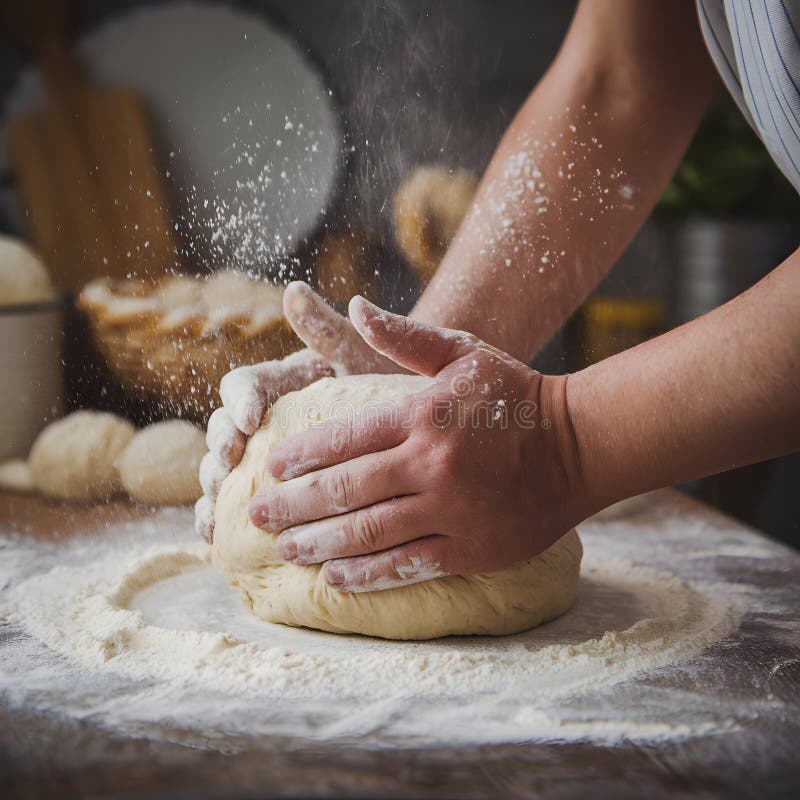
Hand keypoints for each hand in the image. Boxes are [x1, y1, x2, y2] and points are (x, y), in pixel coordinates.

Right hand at [195, 282, 400, 542]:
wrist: (405, 423)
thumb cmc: (383, 383)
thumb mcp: (362, 357)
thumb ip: (328, 330)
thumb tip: (294, 291)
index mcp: (279, 383)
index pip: (244, 385)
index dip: (239, 401)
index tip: (250, 419)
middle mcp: (264, 418)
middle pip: (223, 429)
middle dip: (219, 447)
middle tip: (229, 464)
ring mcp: (263, 455)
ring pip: (222, 469)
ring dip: (213, 487)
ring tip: (215, 509)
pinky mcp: (270, 489)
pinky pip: (234, 505)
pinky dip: (219, 520)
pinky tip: (215, 539)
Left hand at [247, 296, 586, 590]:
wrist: (580, 444)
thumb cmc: (515, 395)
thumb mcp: (462, 352)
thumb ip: (404, 337)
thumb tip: (354, 305)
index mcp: (422, 416)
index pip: (344, 438)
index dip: (301, 455)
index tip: (270, 468)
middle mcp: (430, 464)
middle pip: (346, 490)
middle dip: (293, 505)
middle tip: (257, 516)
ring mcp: (451, 510)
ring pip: (369, 533)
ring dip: (320, 544)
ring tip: (285, 550)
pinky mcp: (471, 547)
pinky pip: (409, 565)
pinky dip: (369, 574)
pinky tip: (337, 578)